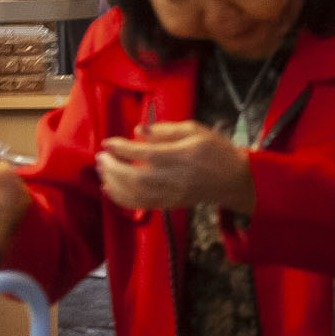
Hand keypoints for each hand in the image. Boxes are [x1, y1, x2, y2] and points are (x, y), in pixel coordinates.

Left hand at [98, 121, 254, 214]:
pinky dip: (121, 198)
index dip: (122, 148)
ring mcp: (170, 194)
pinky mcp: (168, 205)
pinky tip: (110, 188)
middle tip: (100, 157)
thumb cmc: (216, 150)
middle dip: (112, 167)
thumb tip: (138, 131)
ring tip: (102, 170)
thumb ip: (166, 130)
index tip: (107, 142)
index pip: (145, 153)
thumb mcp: (196, 130)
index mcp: (181, 155)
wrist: (234, 180)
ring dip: (113, 183)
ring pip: (134, 194)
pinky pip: (139, 205)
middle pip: (135, 176)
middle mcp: (173, 177)